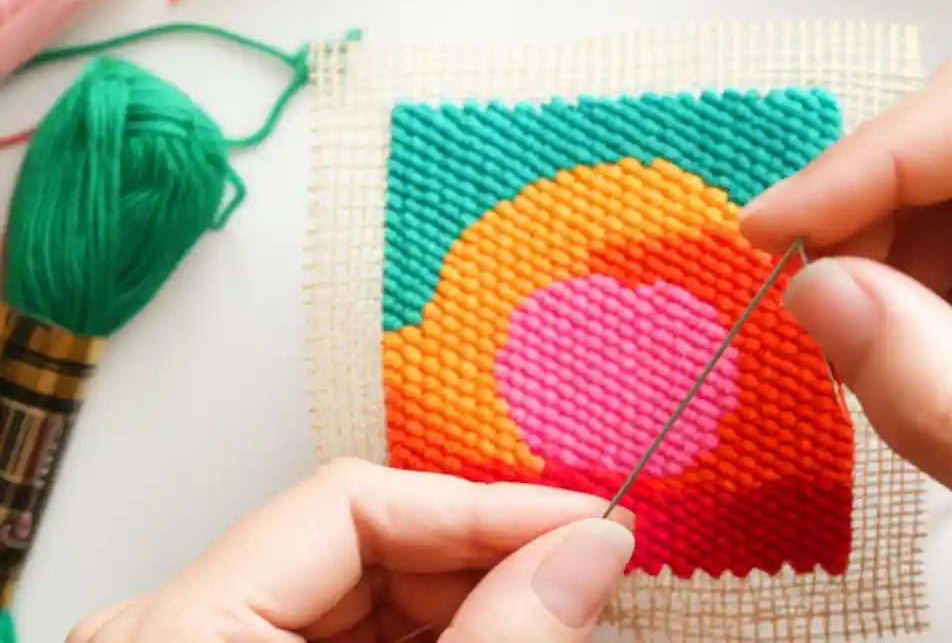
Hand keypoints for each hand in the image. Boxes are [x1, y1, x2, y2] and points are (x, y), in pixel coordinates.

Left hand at [68, 459, 634, 641]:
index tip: (586, 521)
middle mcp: (184, 628)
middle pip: (366, 544)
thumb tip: (591, 552)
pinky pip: (359, 634)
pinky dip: (442, 637)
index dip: (483, 505)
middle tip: (588, 575)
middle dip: (490, 560)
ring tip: (558, 613)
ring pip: (374, 593)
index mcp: (180, 627)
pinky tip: (504, 637)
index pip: (353, 502)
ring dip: (477, 603)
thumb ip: (497, 642)